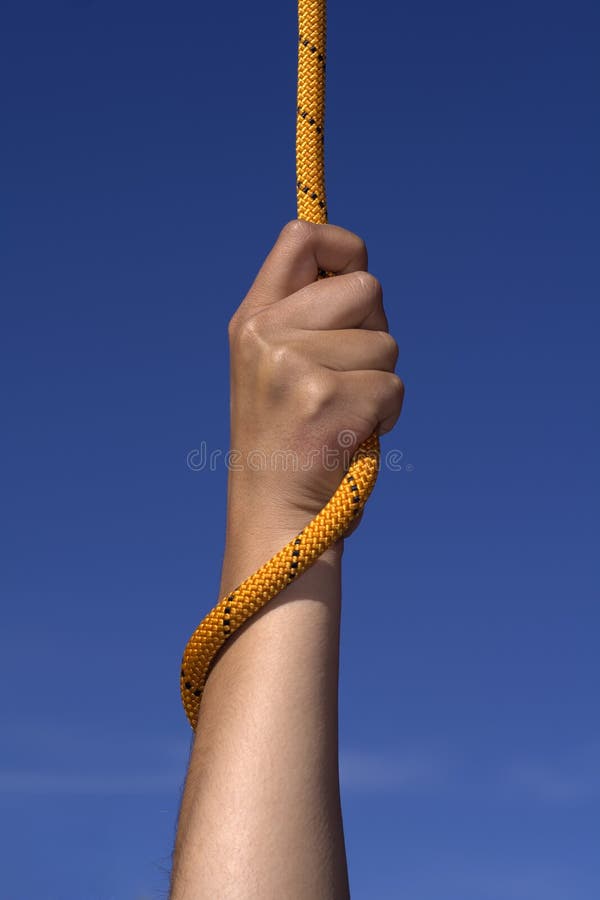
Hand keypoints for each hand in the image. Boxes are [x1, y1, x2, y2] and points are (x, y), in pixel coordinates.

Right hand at [225, 219, 403, 550]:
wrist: (277, 516)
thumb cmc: (291, 442)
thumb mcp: (280, 367)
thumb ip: (310, 318)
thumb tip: (363, 276)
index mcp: (252, 319)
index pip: (301, 237)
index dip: (344, 246)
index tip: (355, 274)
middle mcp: (265, 334)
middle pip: (365, 287)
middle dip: (376, 329)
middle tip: (349, 373)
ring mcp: (292, 365)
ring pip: (386, 342)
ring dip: (380, 380)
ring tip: (343, 415)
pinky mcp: (325, 400)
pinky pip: (393, 385)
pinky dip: (386, 415)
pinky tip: (351, 436)